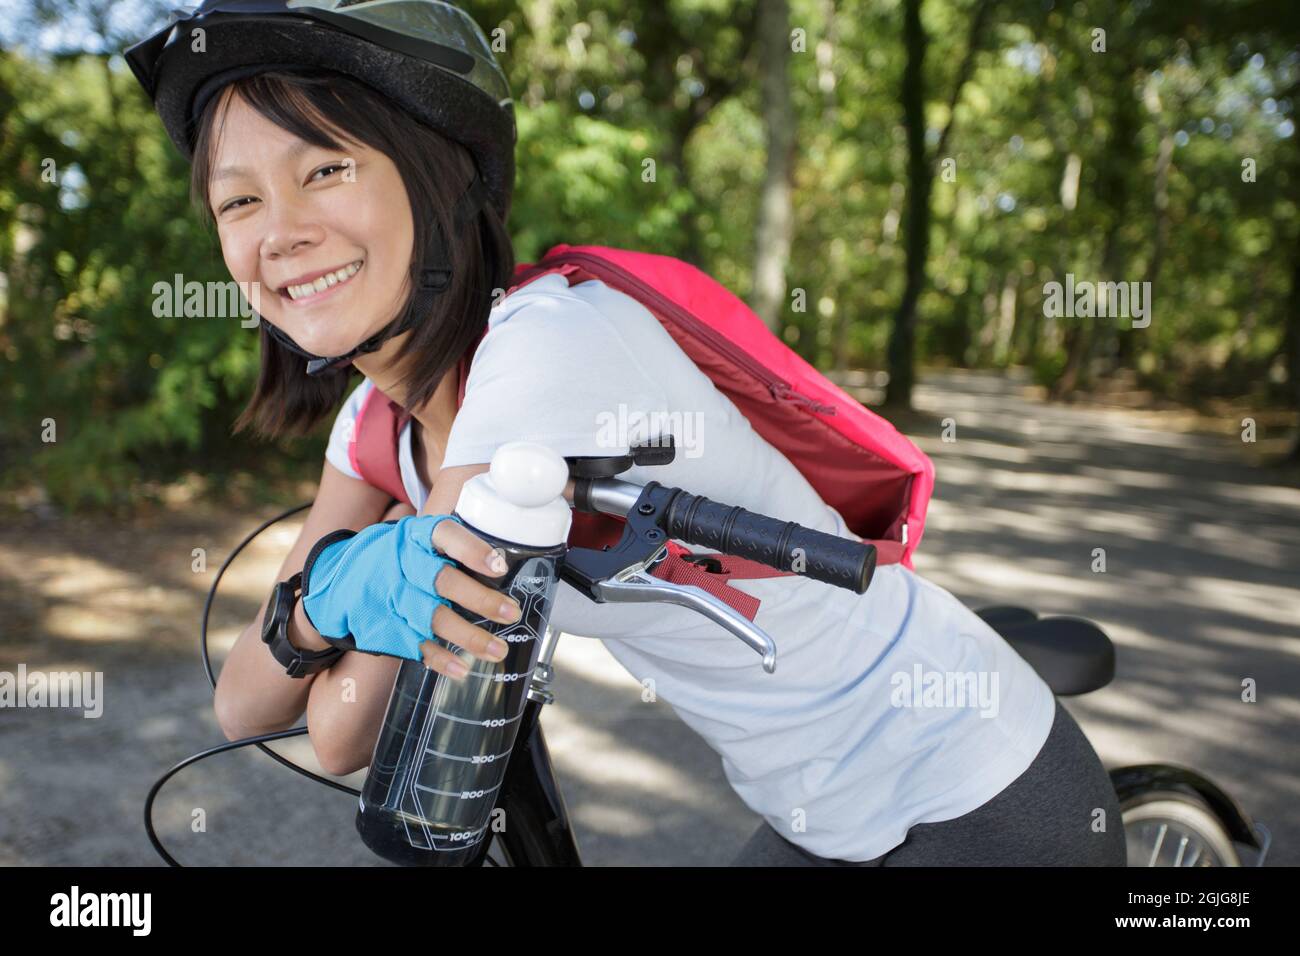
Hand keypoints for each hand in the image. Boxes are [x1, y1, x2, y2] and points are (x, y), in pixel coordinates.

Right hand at [301, 514, 521, 677]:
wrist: (334, 582)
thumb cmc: (393, 557)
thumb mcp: (413, 537)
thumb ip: (451, 543)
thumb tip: (506, 551)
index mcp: (414, 537)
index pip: (444, 536)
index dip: (472, 550)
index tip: (499, 566)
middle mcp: (401, 565)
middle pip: (441, 581)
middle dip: (479, 599)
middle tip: (511, 613)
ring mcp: (390, 598)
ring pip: (432, 618)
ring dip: (468, 636)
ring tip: (498, 651)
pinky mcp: (383, 627)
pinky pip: (414, 644)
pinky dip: (439, 658)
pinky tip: (462, 669)